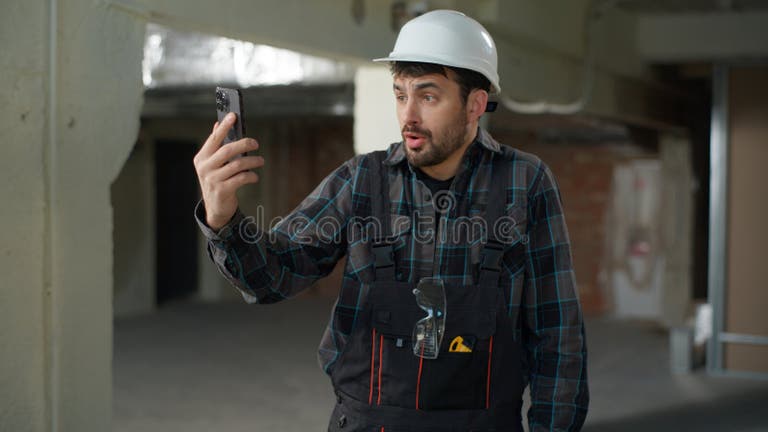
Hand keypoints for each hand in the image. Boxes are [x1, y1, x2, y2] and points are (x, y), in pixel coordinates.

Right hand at [193, 113, 263, 229]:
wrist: (215, 208)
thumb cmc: (217, 180)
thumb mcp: (212, 164)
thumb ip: (215, 145)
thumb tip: (217, 124)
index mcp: (201, 158)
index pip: (214, 139)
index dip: (224, 127)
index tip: (233, 116)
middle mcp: (204, 167)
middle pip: (227, 150)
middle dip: (244, 144)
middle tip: (255, 143)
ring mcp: (212, 180)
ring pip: (237, 164)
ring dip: (252, 161)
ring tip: (260, 160)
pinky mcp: (222, 191)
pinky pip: (241, 178)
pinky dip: (251, 176)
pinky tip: (255, 176)